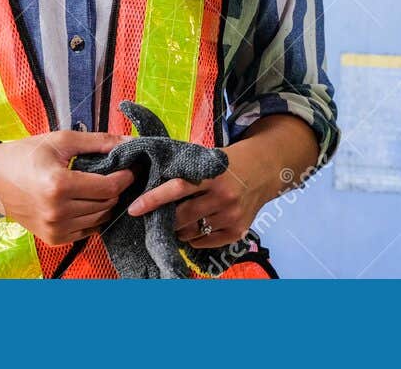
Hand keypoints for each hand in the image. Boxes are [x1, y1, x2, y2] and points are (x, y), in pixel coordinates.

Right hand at [0, 130, 133, 246]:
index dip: (126, 177)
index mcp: (59, 185)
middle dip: (117, 188)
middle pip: (107, 204)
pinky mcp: (52, 238)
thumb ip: (99, 141)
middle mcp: (57, 212)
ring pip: (99, 219)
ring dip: (106, 203)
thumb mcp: (62, 140)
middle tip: (116, 174)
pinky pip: (86, 231)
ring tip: (101, 186)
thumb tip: (129, 142)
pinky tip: (87, 201)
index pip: (109, 187)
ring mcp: (54, 228)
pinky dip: (93, 217)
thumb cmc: (27, 155)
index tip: (131, 167)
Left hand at [129, 135, 276, 249]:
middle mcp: (224, 197)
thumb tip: (150, 186)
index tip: (134, 209)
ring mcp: (232, 216)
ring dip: (179, 229)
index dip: (153, 200)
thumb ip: (185, 171)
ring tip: (182, 218)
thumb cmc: (230, 162)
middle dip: (166, 219)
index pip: (177, 189)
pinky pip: (204, 242)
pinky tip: (199, 224)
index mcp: (213, 174)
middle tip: (159, 215)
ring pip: (191, 233)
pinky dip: (194, 237)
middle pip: (182, 217)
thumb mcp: (209, 158)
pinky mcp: (237, 231)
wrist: (266, 168)